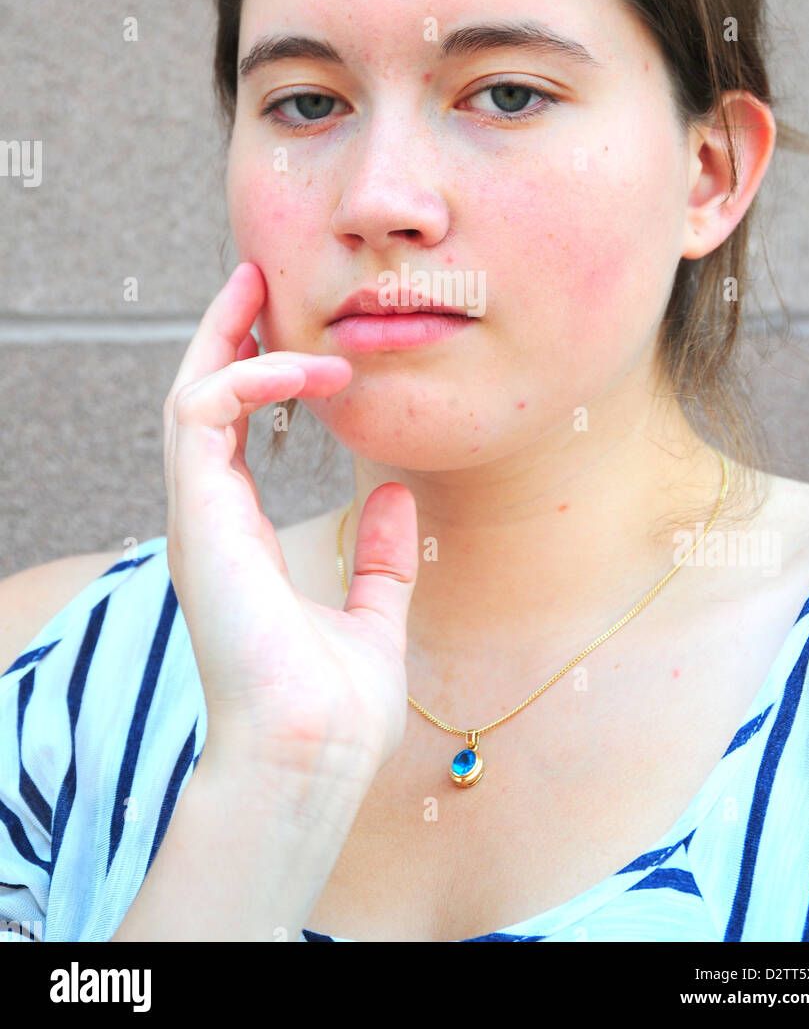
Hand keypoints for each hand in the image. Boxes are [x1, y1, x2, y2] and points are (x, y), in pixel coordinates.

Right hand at [163, 261, 419, 785]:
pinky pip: (204, 412)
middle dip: (223, 333)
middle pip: (199, 401)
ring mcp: (198, 517)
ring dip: (227, 336)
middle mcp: (210, 521)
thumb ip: (383, 559)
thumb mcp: (373, 613)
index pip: (229, 435)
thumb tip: (399, 501)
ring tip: (264, 288)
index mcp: (239, 540)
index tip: (291, 330)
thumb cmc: (336, 707)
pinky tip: (309, 367)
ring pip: (189, 394)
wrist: (313, 754)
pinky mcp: (200, 513)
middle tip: (254, 275)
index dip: (252, 373)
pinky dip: (249, 375)